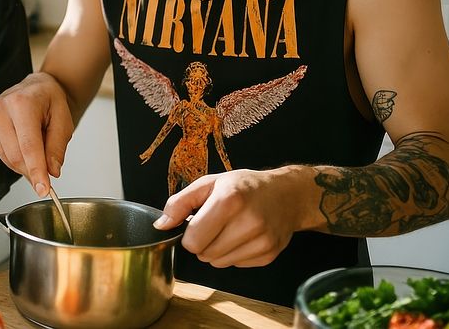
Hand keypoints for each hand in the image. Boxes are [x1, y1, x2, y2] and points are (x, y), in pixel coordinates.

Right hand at [0, 72, 73, 197]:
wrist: (36, 88)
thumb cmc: (50, 100)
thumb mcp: (64, 120)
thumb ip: (57, 147)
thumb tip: (52, 171)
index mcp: (22, 104)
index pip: (28, 146)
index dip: (36, 171)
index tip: (43, 189)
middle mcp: (1, 110)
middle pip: (16, 156)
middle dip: (34, 170)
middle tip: (49, 171)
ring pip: (8, 159)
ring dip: (26, 165)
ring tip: (39, 147)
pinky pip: (3, 156)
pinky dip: (17, 159)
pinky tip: (26, 147)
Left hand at [155, 167, 312, 267]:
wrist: (287, 194)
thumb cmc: (244, 186)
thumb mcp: (209, 183)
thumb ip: (180, 202)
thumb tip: (161, 225)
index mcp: (228, 200)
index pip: (193, 241)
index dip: (189, 234)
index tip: (197, 223)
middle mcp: (248, 222)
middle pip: (204, 255)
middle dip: (203, 243)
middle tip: (214, 225)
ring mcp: (261, 240)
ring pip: (219, 263)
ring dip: (217, 250)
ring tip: (229, 230)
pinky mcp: (269, 254)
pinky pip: (237, 265)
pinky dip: (235, 254)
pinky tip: (244, 237)